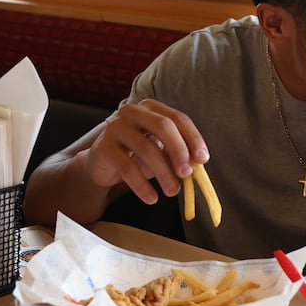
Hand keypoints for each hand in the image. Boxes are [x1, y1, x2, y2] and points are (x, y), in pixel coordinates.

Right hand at [83, 99, 207, 204]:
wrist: (102, 165)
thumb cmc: (136, 155)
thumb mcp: (160, 152)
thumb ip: (177, 154)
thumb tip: (196, 165)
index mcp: (151, 108)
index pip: (178, 118)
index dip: (193, 138)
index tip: (202, 160)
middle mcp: (132, 112)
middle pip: (163, 126)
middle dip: (179, 150)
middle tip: (187, 174)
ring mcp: (116, 127)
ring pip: (146, 148)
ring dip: (163, 173)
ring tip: (172, 191)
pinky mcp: (104, 147)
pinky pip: (127, 167)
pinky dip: (142, 185)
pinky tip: (152, 198)